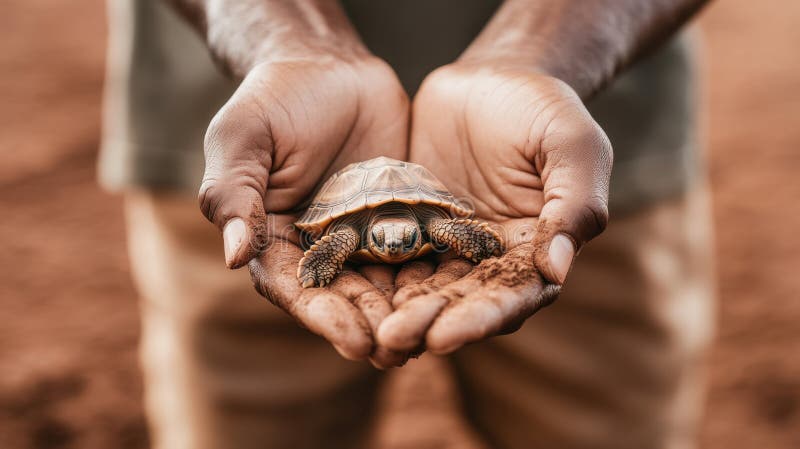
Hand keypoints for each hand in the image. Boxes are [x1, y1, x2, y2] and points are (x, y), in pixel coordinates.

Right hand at [199, 56, 412, 366]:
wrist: (329, 66)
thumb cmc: (275, 100)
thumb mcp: (243, 138)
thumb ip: (234, 193)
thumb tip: (231, 256)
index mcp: (276, 241)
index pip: (297, 289)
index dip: (325, 317)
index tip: (355, 340)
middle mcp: (321, 249)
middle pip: (347, 297)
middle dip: (374, 326)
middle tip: (403, 350)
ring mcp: (365, 237)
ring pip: (388, 284)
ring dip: (408, 313)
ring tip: (434, 335)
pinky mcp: (402, 220)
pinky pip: (420, 250)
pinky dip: (436, 273)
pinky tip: (460, 292)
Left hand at [378, 63, 611, 353]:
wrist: (489, 78)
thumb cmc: (541, 109)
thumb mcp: (572, 145)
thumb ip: (574, 204)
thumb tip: (555, 271)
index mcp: (535, 250)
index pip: (512, 296)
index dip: (481, 318)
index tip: (445, 336)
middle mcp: (491, 260)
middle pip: (462, 302)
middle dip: (429, 323)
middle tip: (394, 340)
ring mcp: (449, 246)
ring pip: (423, 288)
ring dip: (398, 312)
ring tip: (369, 331)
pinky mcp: (413, 228)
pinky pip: (392, 256)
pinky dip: (374, 277)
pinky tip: (347, 293)